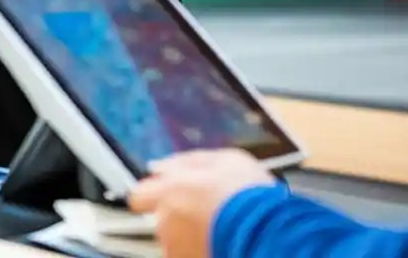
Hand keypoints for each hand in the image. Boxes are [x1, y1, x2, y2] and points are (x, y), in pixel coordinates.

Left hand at [127, 149, 276, 257]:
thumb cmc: (249, 196)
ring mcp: (178, 248)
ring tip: (221, 226)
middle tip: (209, 208)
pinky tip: (223, 241)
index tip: (165, 191)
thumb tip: (165, 166)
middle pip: (162, 217)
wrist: (268, 233)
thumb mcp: (225, 159)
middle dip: (179, 213)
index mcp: (170, 191)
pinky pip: (190, 252)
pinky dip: (202, 248)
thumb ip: (187, 162)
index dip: (152, 193)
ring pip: (177, 238)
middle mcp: (167, 222)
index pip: (139, 195)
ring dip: (192, 233)